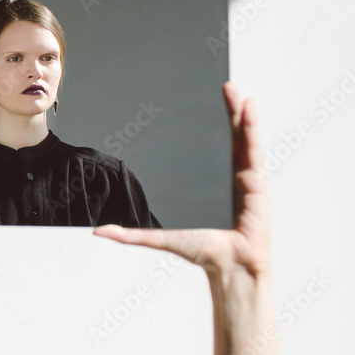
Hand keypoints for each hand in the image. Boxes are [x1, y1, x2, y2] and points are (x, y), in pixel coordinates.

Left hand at [93, 82, 270, 277]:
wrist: (229, 267)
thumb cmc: (203, 254)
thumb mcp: (159, 238)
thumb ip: (131, 234)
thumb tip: (98, 232)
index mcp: (216, 185)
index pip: (213, 150)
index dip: (213, 128)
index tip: (205, 106)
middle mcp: (234, 179)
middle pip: (231, 139)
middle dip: (229, 113)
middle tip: (225, 88)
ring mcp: (247, 180)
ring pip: (244, 141)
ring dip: (241, 115)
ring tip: (235, 91)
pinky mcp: (256, 184)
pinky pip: (253, 151)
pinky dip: (252, 129)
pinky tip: (250, 109)